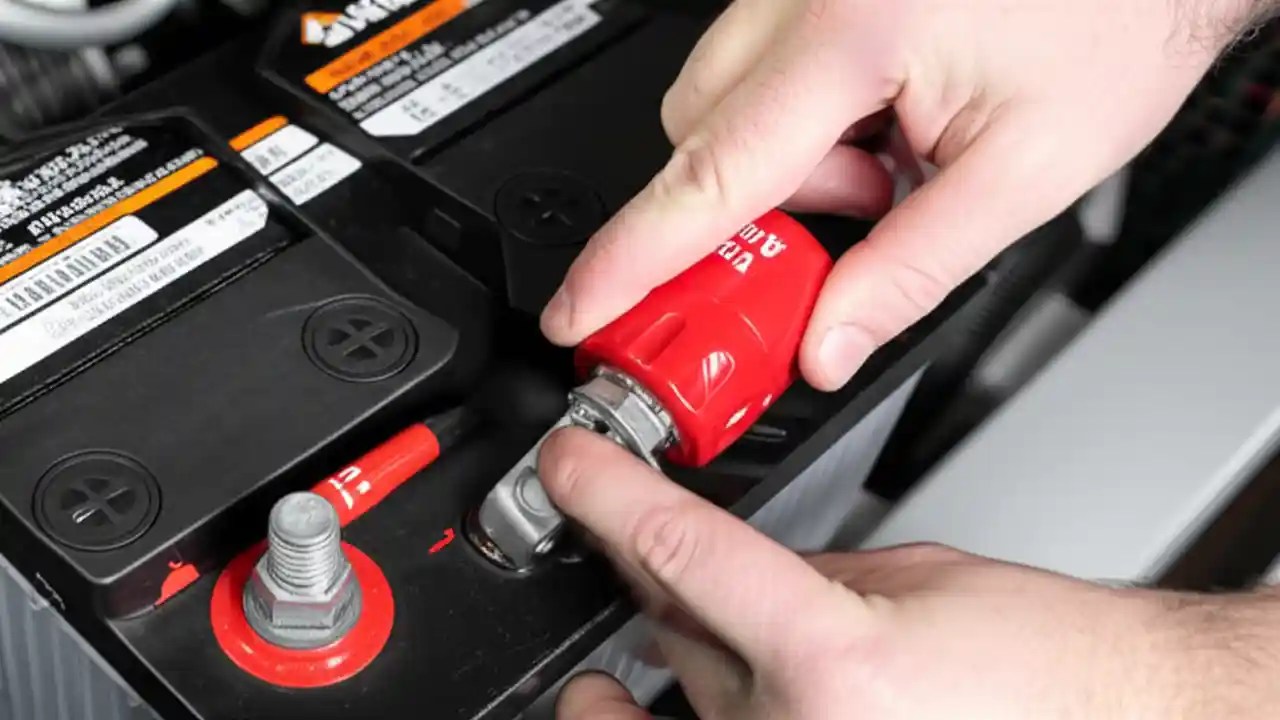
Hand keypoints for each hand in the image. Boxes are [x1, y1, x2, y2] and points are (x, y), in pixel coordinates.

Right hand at [540, 0, 1260, 389]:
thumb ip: (908, 275)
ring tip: (890, 167)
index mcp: (857, 38)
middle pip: (698, 140)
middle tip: (839, 242)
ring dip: (786, 167)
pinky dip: (801, 125)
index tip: (578, 311)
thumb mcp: (1022, 177)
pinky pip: (756, 71)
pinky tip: (880, 126)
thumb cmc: (1111, 24)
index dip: (631, 260)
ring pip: (721, 107)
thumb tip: (824, 346)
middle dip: (753, 212)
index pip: (711, 177)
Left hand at [540, 428, 1278, 718]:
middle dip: (644, 564)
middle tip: (631, 530)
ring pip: (669, 688)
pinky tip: (661, 690)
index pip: (679, 550)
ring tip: (675, 616)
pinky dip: (677, 705)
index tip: (569, 466)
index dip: (605, 493)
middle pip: (663, 620)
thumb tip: (722, 568)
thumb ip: (800, 572)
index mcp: (832, 658)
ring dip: (667, 643)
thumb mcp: (914, 578)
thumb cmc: (1047, 665)